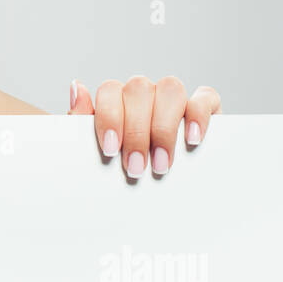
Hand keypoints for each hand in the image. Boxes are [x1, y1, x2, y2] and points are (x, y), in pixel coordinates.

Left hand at [67, 75, 220, 177]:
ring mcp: (174, 98)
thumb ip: (82, 121)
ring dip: (164, 127)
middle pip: (139, 89)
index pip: (110, 90)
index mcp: (117, 100)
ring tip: (161, 163)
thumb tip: (77, 88)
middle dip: (136, 131)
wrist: (154, 193)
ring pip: (170, 88)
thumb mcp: (97, 150)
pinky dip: (198, 116)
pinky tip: (192, 139)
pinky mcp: (204, 107)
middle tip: (135, 168)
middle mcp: (144, 94)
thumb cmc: (119, 166)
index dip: (109, 117)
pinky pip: (205, 97)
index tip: (111, 150)